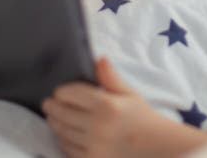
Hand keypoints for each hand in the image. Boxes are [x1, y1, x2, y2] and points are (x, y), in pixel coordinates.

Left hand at [42, 57, 167, 157]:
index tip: (60, 91)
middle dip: (52, 106)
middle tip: (49, 103)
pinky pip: (68, 149)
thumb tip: (99, 58)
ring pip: (62, 132)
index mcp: (107, 105)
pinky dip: (63, 140)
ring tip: (53, 117)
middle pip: (62, 113)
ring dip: (54, 123)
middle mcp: (98, 126)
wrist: (157, 145)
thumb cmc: (142, 116)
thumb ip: (111, 77)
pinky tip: (63, 134)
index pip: (71, 94)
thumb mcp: (129, 93)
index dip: (61, 91)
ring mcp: (94, 146)